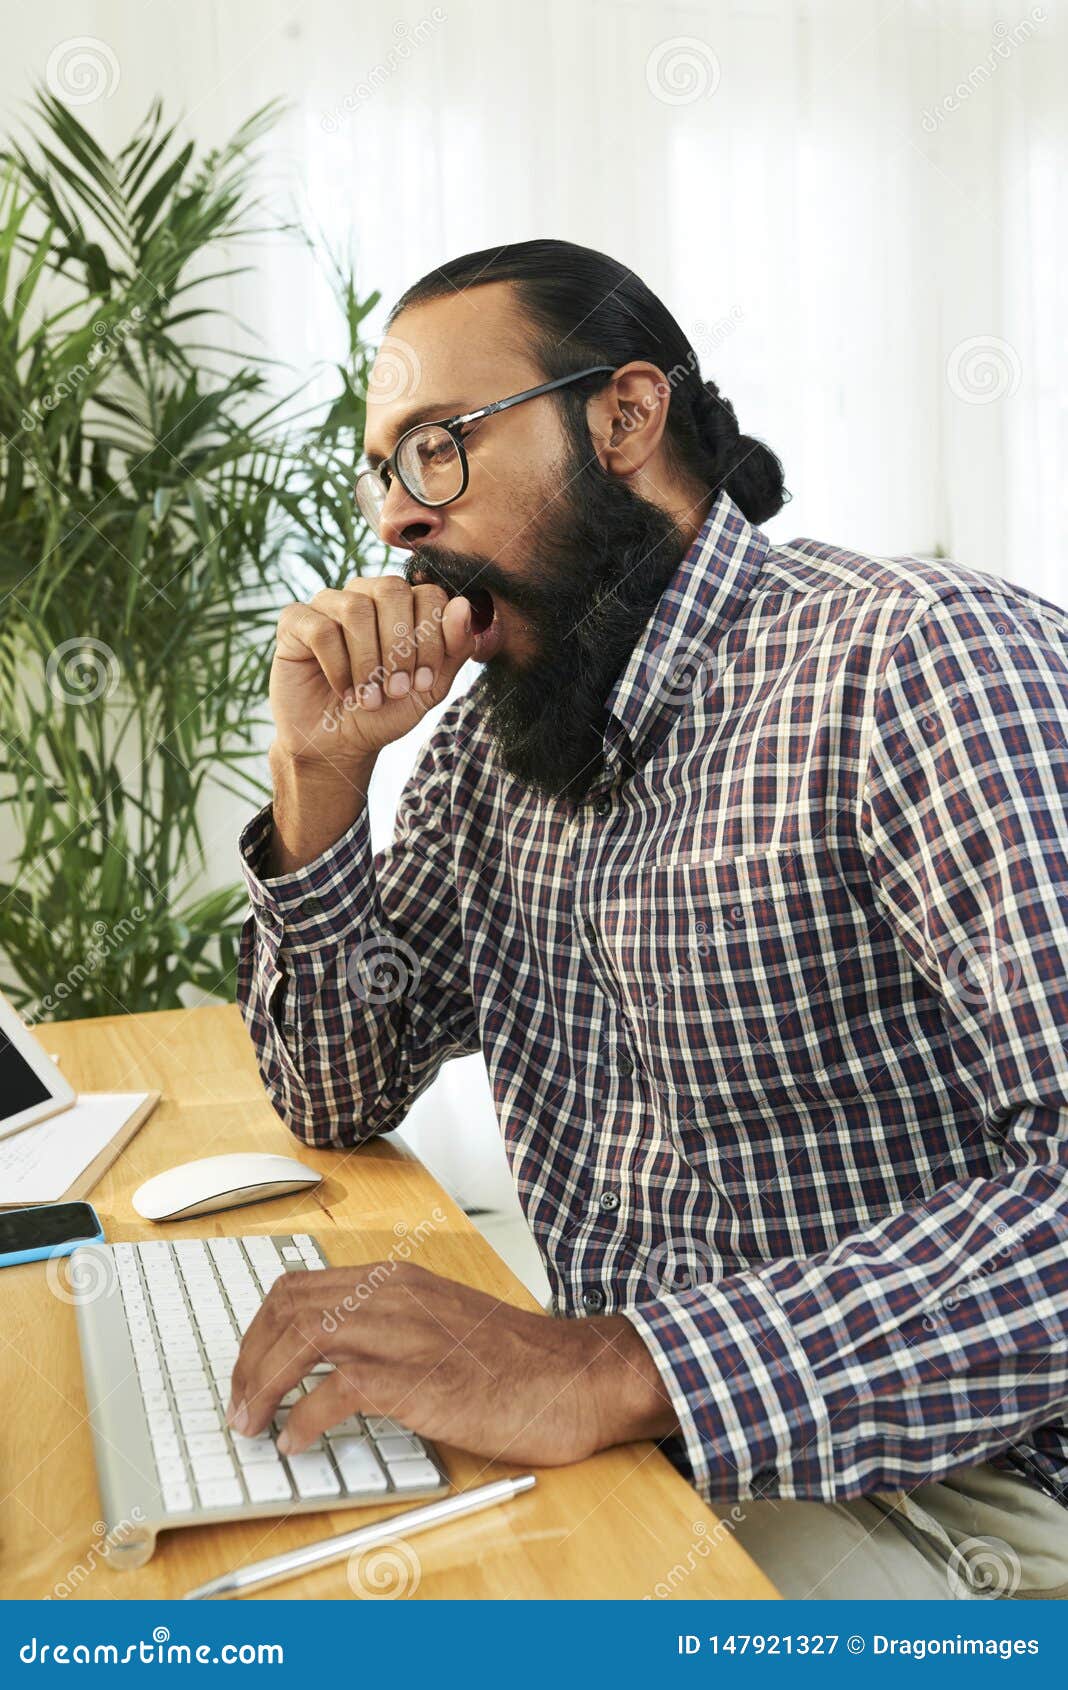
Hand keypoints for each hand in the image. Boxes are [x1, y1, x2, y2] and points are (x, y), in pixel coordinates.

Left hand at [226, 1263, 676, 1465]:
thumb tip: (327, 1366)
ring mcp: (408, 1335)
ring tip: (252, 1425)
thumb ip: (391, 1329)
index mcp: (397, 1281)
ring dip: (261, 1386)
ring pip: (303, 1338)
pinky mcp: (422, 1380)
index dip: (257, 1332)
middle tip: (238, 1406)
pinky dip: (304, 1417)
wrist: (577, 1377)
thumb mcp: (443, 1323)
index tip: (246, 1372)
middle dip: (247, 1360)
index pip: (297, 1288)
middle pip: (287, 1309)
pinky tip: (296, 1441)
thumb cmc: (516, 1362)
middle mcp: (395, 1296)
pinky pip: (339, 1388)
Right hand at [269, 577, 475, 766]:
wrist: (340, 743)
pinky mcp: (295, 622)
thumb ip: (453, 648)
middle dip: (400, 647)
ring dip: (368, 661)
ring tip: (369, 697)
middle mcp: (365, 593)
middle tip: (397, 690)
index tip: (424, 681)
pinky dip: (337, 666)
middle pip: (392, 590)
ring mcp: (328, 603)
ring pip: (355, 608)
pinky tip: (344, 691)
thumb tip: (464, 605)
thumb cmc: (385, 711)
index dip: (431, 638)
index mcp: (402, 603)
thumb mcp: (429, 686)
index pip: (427, 593)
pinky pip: (320, 628)